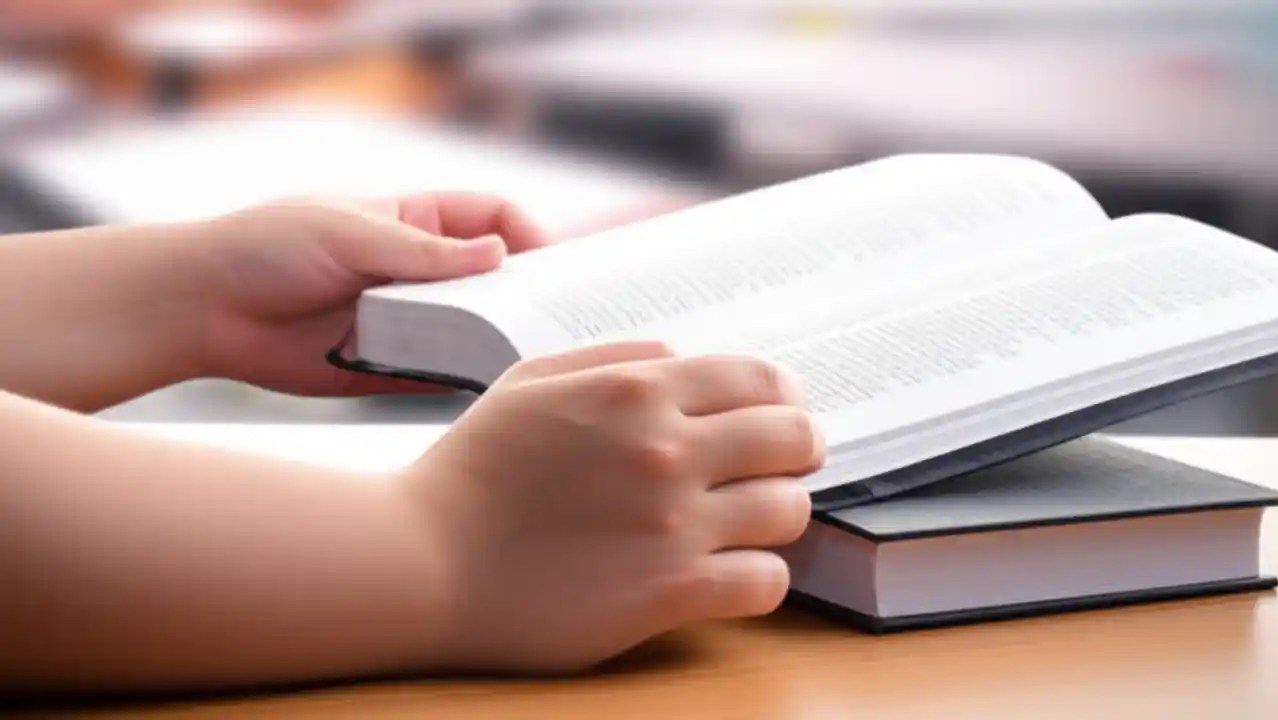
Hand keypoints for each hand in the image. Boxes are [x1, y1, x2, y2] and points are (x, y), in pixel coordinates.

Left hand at [196, 194, 548, 396]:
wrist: (204, 309)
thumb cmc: (267, 248)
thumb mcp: (350, 234)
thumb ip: (423, 251)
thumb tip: (499, 256)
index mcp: (411, 222)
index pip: (488, 218)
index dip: (525, 233)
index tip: (555, 261)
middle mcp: (416, 272)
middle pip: (491, 278)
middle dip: (526, 293)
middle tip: (560, 316)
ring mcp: (405, 320)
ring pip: (471, 329)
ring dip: (498, 339)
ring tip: (532, 355)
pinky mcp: (386, 366)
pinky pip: (439, 375)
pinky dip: (464, 381)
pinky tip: (487, 388)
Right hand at [405, 341, 822, 672]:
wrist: (421, 560)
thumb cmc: (473, 469)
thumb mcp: (532, 380)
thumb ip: (616, 355)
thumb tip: (683, 357)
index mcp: (637, 390)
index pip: (762, 380)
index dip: (785, 399)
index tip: (780, 418)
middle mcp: (666, 449)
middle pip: (795, 438)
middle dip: (798, 451)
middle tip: (779, 468)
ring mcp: (672, 524)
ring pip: (790, 510)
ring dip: (778, 516)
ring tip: (747, 524)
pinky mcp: (667, 593)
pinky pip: (766, 583)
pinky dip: (761, 578)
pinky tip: (731, 574)